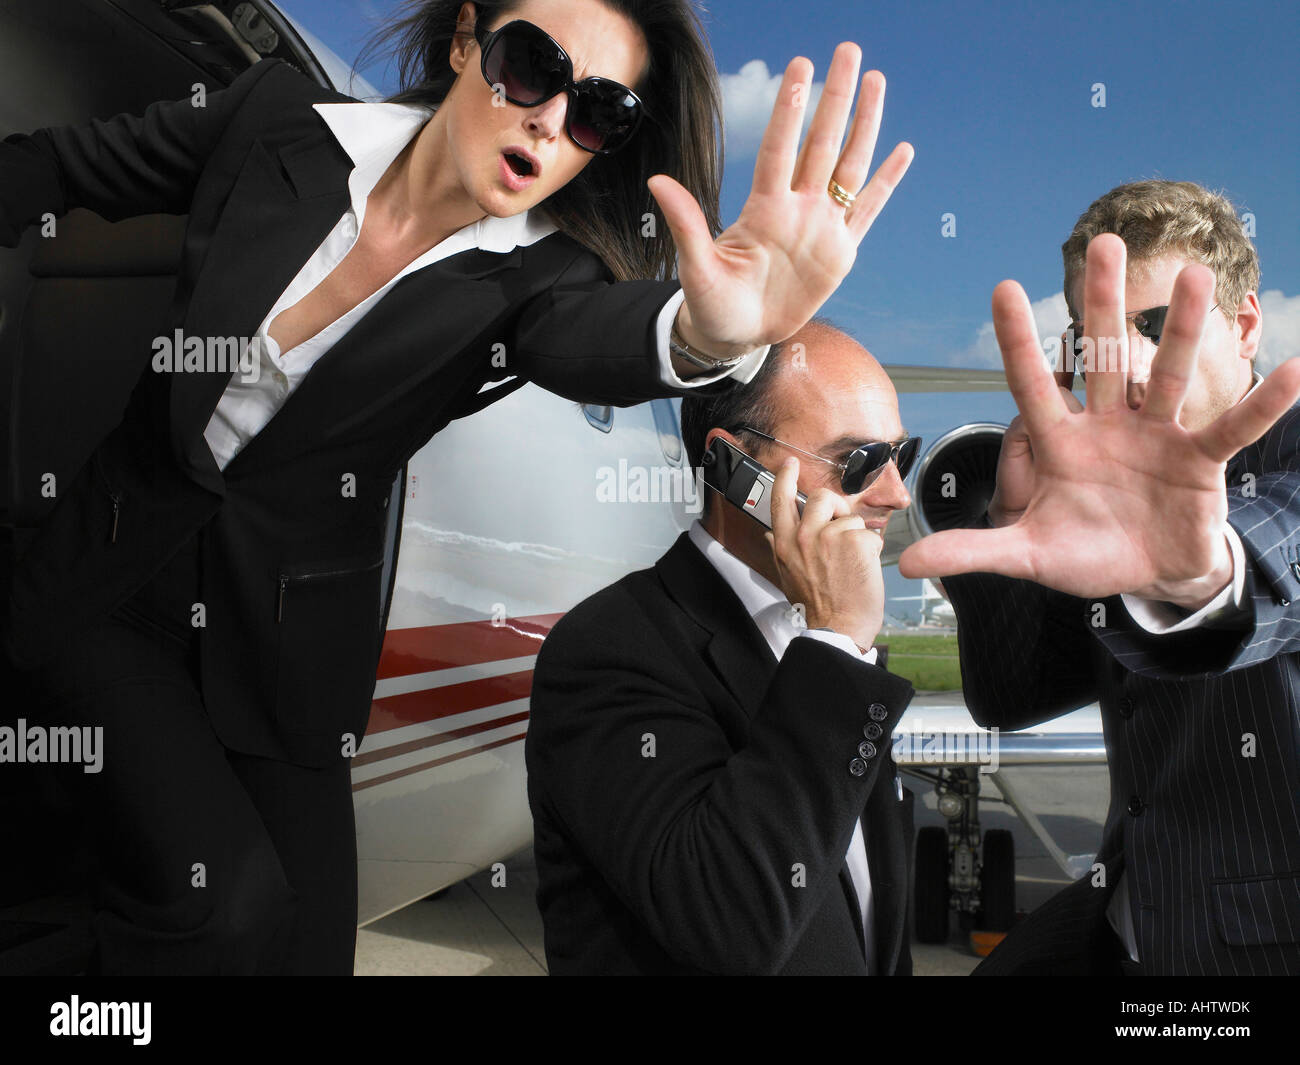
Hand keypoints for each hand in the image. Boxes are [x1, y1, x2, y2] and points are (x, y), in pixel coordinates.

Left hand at [647, 43, 913, 355]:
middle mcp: (796, 209)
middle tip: (847, 50)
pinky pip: (867, 211)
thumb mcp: (697, 267)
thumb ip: (687, 223)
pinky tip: (902, 151)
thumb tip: (657, 181)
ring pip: (849, 166)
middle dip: (835, 98)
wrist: (735, 335)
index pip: (779, 149)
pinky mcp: (840, 252)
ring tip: (875, 81)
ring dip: (864, 125)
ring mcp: (821, 227)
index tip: (800, 69)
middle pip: (821, 143)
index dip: (789, 110)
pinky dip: (885, 183)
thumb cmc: (712, 302)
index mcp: (763, 209)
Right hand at [765, 458, 883, 649]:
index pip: (780, 500)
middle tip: (841, 529)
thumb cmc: (815, 605)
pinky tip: (863, 570)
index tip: (790, 463)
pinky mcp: (856, 542)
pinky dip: (872, 551)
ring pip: (851, 518)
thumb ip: (781, 549)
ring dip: (856, 537)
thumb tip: (771, 535)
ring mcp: (831, 537)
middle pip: (822, 498)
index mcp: (785, 543)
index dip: (785, 477)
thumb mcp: (787, 575)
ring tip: (851, 563)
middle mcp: (804, 536)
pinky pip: (870, 535)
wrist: (837, 627)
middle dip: (835, 509)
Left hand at [899, 233, 1299, 605]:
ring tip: (1197, 277)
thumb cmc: (1084, 554)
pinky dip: (1265, 404)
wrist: (1145, 576)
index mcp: (1060, 443)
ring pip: (1169, 376)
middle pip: (1103, 358)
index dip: (1018, 342)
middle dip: (1104, 304)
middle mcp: (1107, 427)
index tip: (1000, 287)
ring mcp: (1156, 437)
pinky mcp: (1200, 461)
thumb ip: (973, 550)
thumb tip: (905, 562)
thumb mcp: (1026, 554)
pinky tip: (1295, 369)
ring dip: (1182, 330)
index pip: (1033, 385)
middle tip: (1104, 242)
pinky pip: (1233, 427)